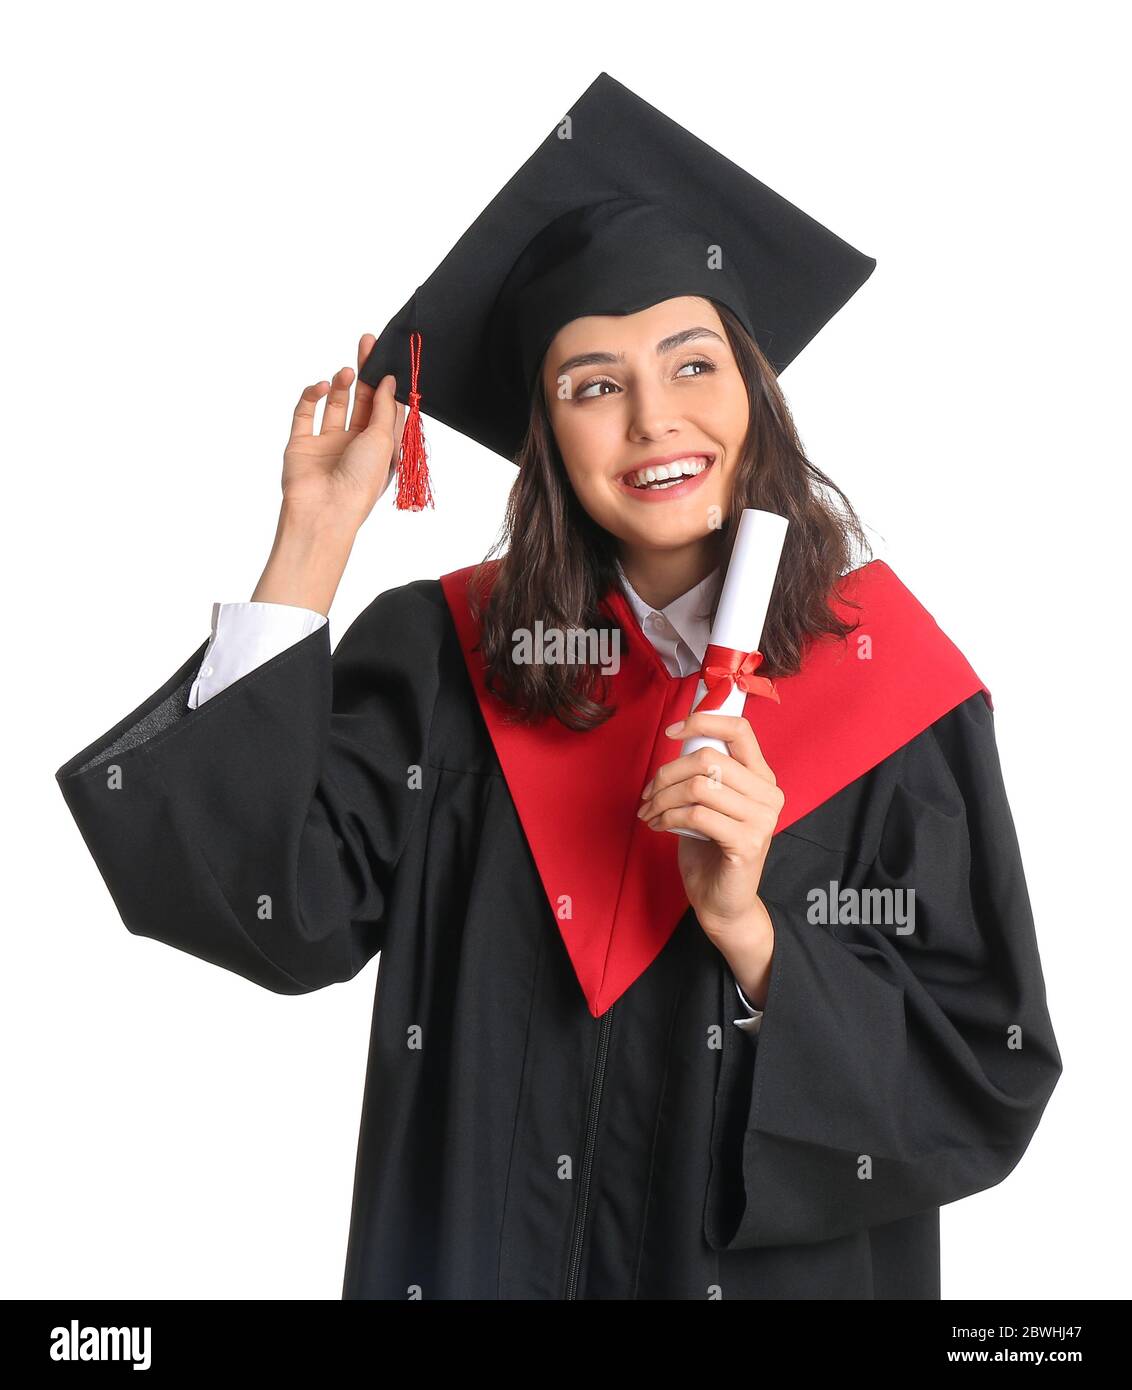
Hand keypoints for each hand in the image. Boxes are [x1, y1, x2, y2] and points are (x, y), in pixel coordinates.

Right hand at [279, 332, 405, 529]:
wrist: (325, 510)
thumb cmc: (361, 482)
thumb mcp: (383, 440)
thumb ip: (384, 407)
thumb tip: (388, 380)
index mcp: (380, 448)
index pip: (386, 408)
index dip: (387, 383)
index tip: (388, 357)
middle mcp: (355, 445)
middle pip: (362, 400)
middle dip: (365, 372)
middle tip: (367, 342)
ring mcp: (327, 443)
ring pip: (335, 403)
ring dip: (340, 384)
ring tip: (346, 372)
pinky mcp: (301, 443)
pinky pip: (305, 412)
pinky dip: (312, 395)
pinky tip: (321, 386)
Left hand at [637, 710, 783, 946]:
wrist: (722, 902)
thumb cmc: (710, 849)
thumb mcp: (709, 802)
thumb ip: (704, 772)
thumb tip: (678, 737)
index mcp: (762, 777)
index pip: (740, 729)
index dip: (702, 721)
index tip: (670, 731)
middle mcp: (769, 794)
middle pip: (708, 757)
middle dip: (667, 772)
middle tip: (648, 794)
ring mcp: (762, 819)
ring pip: (699, 785)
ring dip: (663, 797)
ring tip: (650, 812)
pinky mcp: (747, 843)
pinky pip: (696, 814)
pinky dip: (668, 818)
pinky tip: (659, 826)